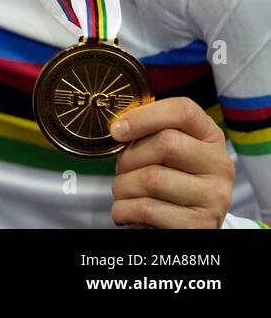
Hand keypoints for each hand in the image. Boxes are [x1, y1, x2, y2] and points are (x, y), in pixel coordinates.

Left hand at [110, 97, 234, 228]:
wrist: (186, 225)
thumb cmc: (169, 179)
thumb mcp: (166, 152)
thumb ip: (148, 134)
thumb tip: (118, 127)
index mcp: (210, 137)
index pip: (183, 111)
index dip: (144, 116)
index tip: (117, 130)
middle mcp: (220, 165)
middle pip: (165, 143)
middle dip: (129, 158)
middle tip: (123, 170)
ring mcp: (214, 196)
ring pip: (152, 179)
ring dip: (123, 187)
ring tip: (125, 193)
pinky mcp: (199, 224)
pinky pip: (147, 209)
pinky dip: (124, 210)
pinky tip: (128, 212)